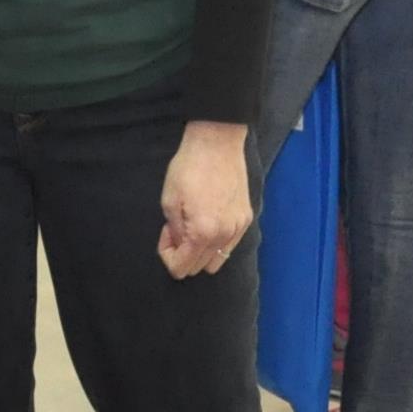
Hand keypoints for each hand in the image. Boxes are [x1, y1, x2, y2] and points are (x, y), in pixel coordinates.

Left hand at [158, 120, 251, 276]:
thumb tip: (179, 244)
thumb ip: (174, 231)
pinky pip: (230, 245)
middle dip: (183, 253)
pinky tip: (209, 219)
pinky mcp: (246, 218)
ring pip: (218, 260)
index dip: (167, 254)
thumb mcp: (169, 200)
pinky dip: (217, 242)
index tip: (166, 232)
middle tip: (177, 227)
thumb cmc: (189, 168)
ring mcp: (238, 228)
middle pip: (199, 268)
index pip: (181, 268)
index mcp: (202, 233)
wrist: (217, 143)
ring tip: (194, 225)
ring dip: (201, 251)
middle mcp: (224, 236)